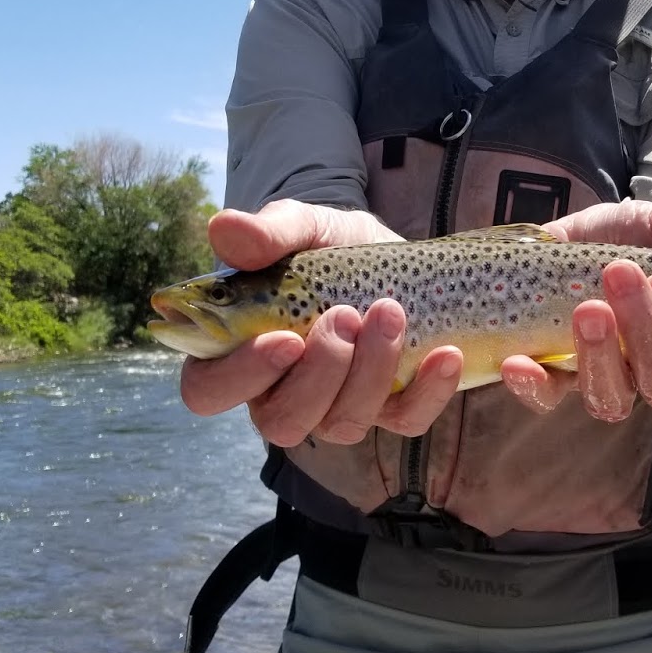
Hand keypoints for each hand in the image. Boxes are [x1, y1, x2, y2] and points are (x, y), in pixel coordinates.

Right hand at [178, 200, 462, 443]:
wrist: (390, 254)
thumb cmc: (329, 247)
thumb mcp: (305, 227)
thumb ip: (268, 231)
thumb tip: (222, 227)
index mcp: (239, 351)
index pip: (208, 390)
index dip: (240, 376)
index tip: (285, 338)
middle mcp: (281, 392)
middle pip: (282, 421)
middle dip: (320, 374)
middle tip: (346, 315)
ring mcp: (337, 406)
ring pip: (343, 424)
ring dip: (371, 372)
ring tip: (390, 311)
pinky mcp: (390, 407)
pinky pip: (406, 421)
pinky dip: (427, 391)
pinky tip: (443, 354)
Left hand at [499, 201, 651, 421]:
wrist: (571, 241)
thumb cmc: (632, 239)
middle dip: (646, 332)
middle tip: (620, 275)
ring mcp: (609, 378)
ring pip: (614, 399)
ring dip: (600, 358)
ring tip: (585, 309)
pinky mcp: (559, 378)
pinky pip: (550, 399)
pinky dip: (535, 386)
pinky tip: (519, 362)